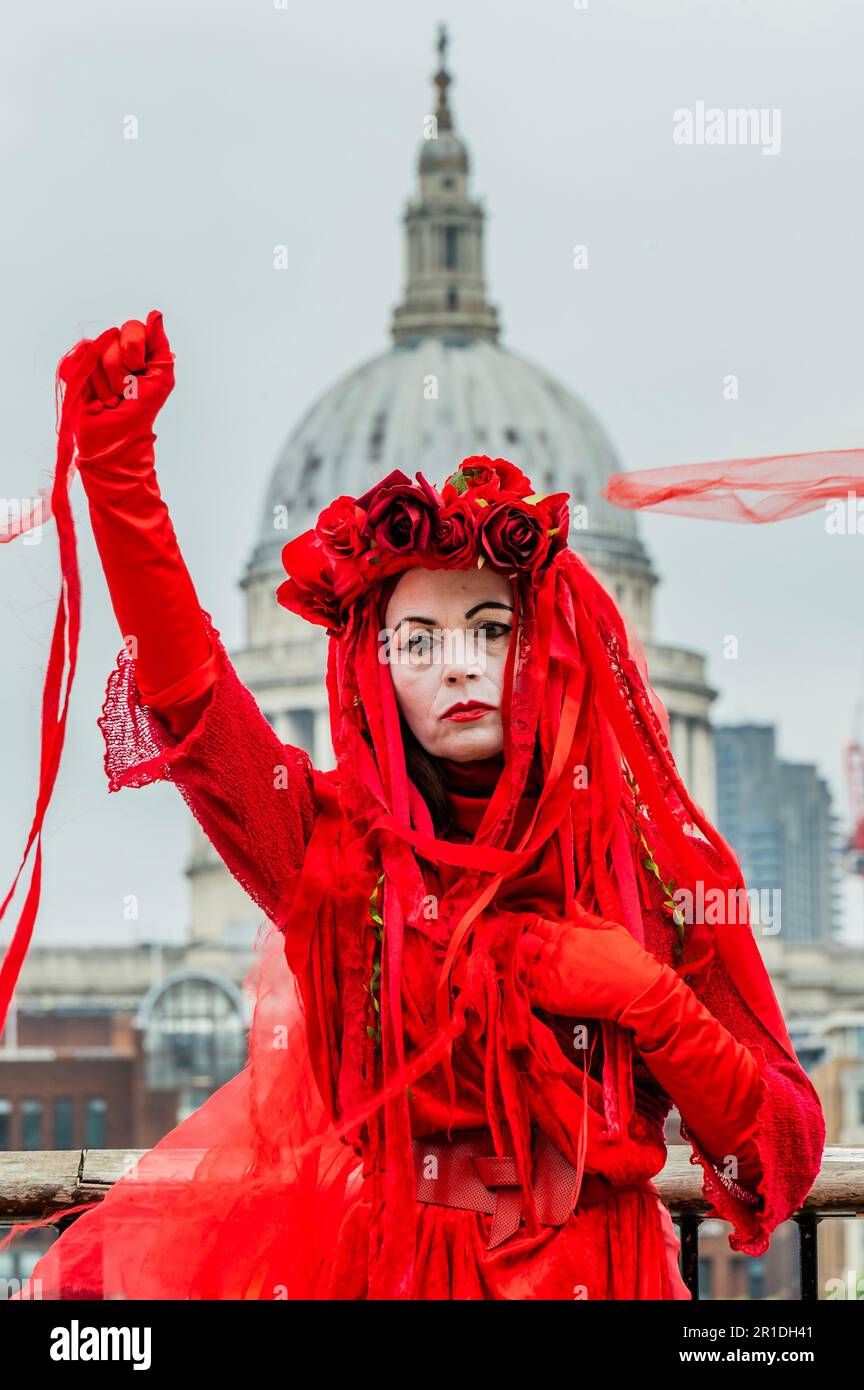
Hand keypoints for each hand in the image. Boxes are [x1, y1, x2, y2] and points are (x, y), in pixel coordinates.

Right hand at [59, 310, 174, 461]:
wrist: (115, 437)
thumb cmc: (141, 411)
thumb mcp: (161, 379)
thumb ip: (160, 345)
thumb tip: (155, 313)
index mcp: (138, 348)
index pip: (132, 328)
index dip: (134, 351)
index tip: (139, 372)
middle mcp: (115, 349)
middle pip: (112, 338)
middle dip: (120, 370)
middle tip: (125, 390)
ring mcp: (94, 358)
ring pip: (94, 352)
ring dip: (105, 384)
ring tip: (111, 399)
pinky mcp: (75, 370)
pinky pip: (77, 361)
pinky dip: (88, 385)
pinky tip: (95, 400)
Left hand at [515, 910, 672, 1023]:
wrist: (638, 990)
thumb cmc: (629, 958)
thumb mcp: (612, 929)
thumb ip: (588, 918)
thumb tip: (572, 904)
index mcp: (568, 933)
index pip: (538, 925)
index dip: (531, 928)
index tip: (526, 930)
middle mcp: (557, 951)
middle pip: (525, 945)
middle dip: (521, 946)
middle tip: (517, 950)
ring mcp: (552, 975)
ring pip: (521, 967)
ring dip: (518, 966)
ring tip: (515, 968)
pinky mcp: (552, 998)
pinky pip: (526, 992)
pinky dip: (521, 989)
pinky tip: (521, 987)